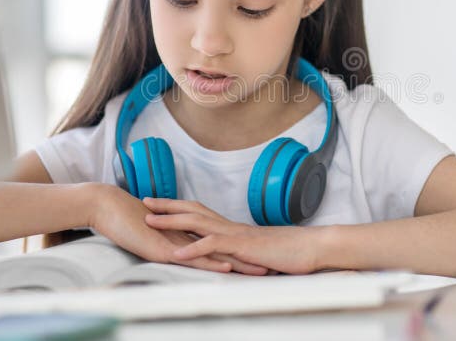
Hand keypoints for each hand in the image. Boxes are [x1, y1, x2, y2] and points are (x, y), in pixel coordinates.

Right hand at [89, 184, 267, 274]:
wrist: (108, 207)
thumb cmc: (126, 222)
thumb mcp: (153, 237)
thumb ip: (167, 242)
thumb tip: (177, 252)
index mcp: (187, 234)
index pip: (220, 244)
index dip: (240, 251)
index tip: (262, 258)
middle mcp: (188, 236)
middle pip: (226, 248)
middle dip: (250, 257)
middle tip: (276, 265)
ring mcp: (179, 241)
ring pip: (215, 253)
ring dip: (239, 262)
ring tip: (261, 271)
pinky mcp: (167, 248)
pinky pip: (192, 256)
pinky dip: (210, 262)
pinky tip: (225, 267)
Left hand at [143, 197, 326, 274]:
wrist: (310, 247)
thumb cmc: (288, 251)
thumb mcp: (257, 252)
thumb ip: (240, 251)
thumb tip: (229, 254)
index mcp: (233, 227)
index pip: (200, 212)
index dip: (179, 207)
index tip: (160, 203)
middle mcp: (230, 226)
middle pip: (193, 210)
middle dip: (167, 205)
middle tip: (144, 200)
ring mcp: (235, 234)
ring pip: (198, 223)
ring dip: (172, 221)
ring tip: (150, 220)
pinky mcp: (242, 247)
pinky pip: (213, 246)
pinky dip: (193, 250)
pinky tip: (176, 253)